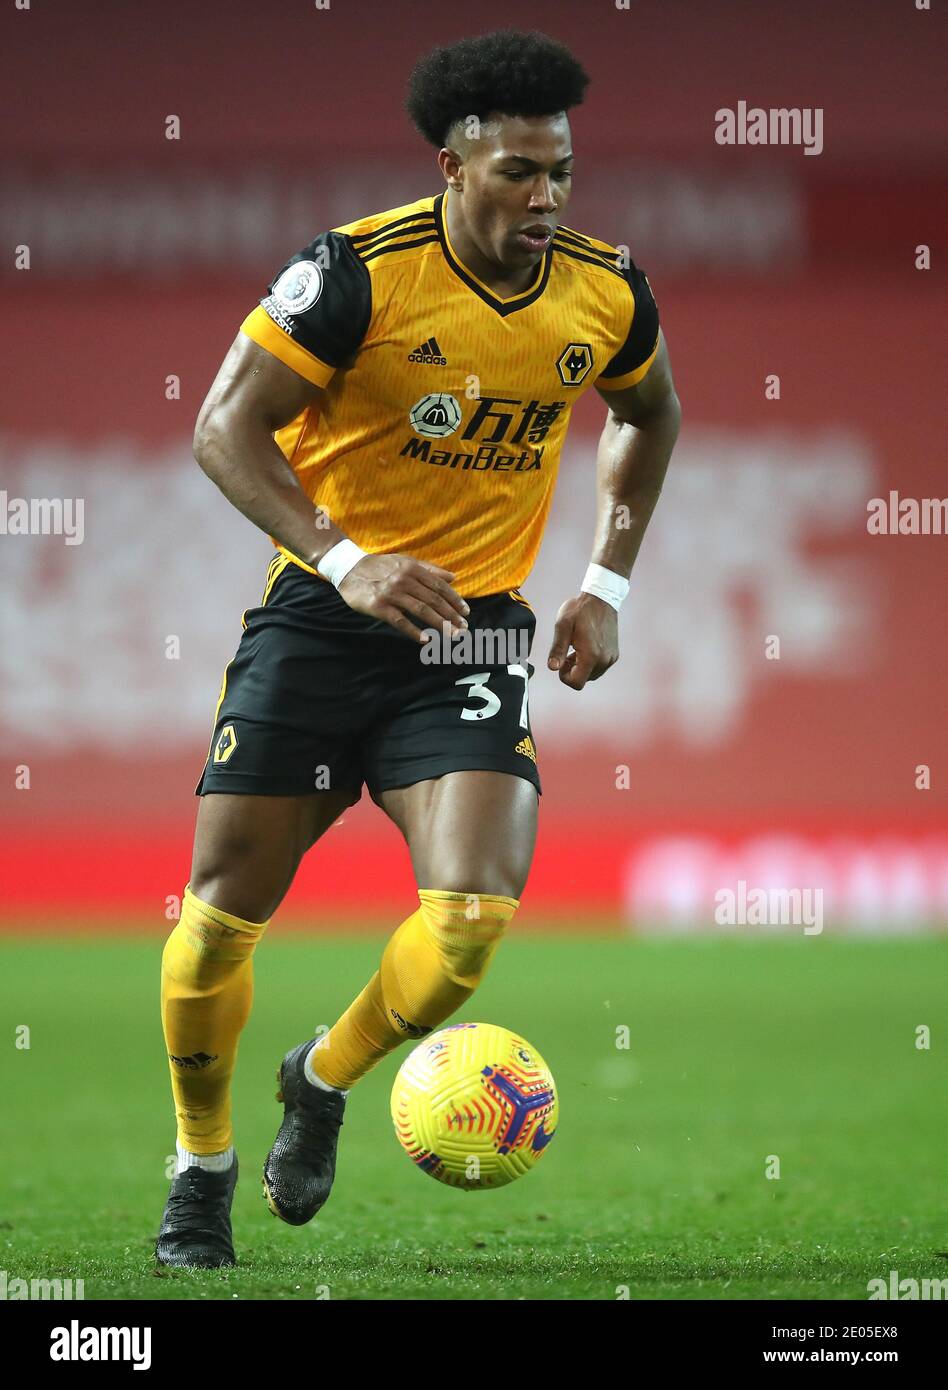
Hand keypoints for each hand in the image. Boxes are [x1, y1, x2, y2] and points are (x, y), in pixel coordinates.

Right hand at [337, 553, 468, 642]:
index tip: (466, 612)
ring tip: (452, 635)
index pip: (439, 586)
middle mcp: (404, 580)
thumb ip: (430, 570)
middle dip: (451, 615)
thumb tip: (453, 577)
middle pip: (433, 600)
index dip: (454, 600)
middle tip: (463, 628)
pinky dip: (414, 631)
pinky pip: (400, 621)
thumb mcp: (405, 562)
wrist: (349, 570)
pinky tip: (426, 640)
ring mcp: (391, 594)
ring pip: (421, 611)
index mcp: (412, 568)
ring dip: (439, 624)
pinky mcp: (379, 607)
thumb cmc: (380, 567)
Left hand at [547, 593, 618, 688]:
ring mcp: (611, 658)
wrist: (601, 599)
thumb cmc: (579, 610)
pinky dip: (591, 662)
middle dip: (573, 670)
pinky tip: (587, 645)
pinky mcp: (614, 654)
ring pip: (591, 675)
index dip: (565, 676)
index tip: (562, 660)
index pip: (576, 683)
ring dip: (581, 666)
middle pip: (583, 680)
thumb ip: (557, 649)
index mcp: (591, 655)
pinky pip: (599, 667)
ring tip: (577, 647)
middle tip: (568, 650)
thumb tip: (552, 668)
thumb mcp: (563, 626)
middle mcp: (604, 660)